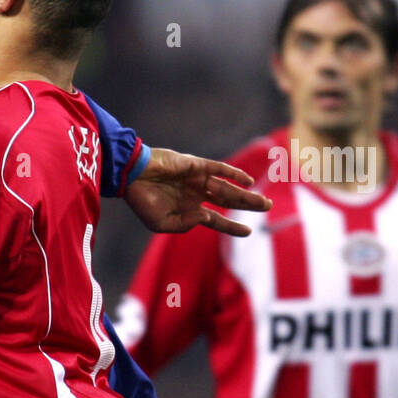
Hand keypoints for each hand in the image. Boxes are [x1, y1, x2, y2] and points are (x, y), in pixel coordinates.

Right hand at [125, 147, 270, 237]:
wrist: (129, 176)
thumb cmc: (141, 201)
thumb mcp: (161, 224)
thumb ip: (185, 224)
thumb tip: (207, 216)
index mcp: (188, 208)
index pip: (216, 219)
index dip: (231, 227)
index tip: (248, 232)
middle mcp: (196, 193)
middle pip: (228, 201)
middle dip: (248, 204)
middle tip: (268, 207)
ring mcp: (197, 179)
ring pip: (227, 187)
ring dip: (245, 194)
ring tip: (264, 202)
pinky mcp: (195, 165)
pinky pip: (218, 169)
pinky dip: (232, 174)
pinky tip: (247, 181)